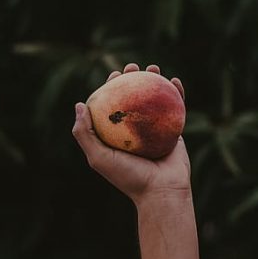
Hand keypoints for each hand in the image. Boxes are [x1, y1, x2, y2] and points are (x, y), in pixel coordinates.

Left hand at [72, 63, 190, 203]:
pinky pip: (178, 108)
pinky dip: (178, 93)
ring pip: (156, 99)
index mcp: (118, 135)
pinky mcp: (175, 131)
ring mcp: (157, 130)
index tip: (114, 75)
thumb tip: (79, 104)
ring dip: (156, 80)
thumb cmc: (129, 177)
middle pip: (135, 98)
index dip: (112, 87)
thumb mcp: (98, 157)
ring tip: (155, 68)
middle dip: (133, 78)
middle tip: (133, 67)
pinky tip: (175, 80)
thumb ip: (84, 133)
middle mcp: (136, 131)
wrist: (161, 191)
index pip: (113, 105)